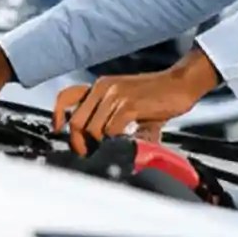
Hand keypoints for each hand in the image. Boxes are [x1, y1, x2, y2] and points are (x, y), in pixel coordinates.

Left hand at [53, 46, 221, 155]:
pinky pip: (112, 131)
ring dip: (102, 144)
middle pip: (76, 121)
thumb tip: (97, 143)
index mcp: (100, 85)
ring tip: (114, 148)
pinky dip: (117, 142)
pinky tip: (127, 141)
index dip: (57, 115)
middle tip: (90, 153)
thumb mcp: (128, 101)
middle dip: (80, 143)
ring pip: (93, 129)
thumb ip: (111, 118)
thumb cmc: (157, 95)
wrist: (181, 83)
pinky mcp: (130, 105)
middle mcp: (103, 87)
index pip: (66, 96)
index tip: (58, 130)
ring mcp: (115, 95)